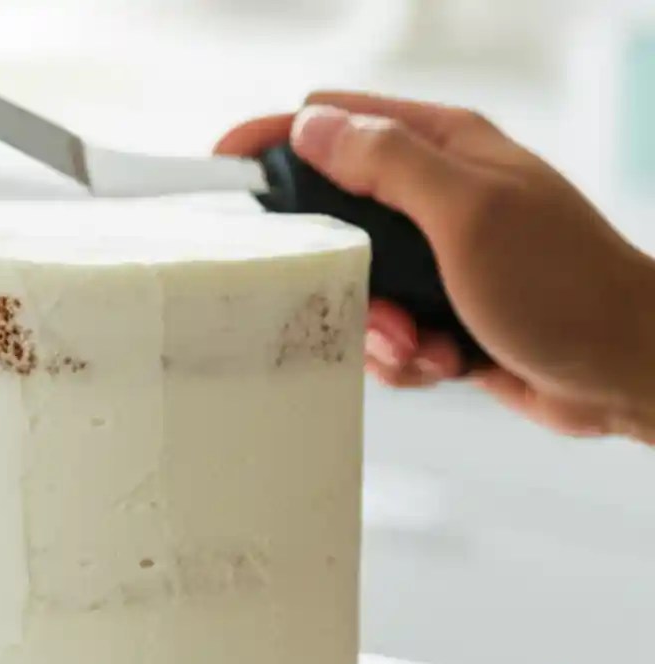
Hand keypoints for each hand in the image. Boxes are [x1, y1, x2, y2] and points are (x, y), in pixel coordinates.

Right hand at [216, 91, 654, 442]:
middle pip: (331, 216)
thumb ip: (387, 163)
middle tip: (364, 299)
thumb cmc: (567, 287)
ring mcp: (438, 255)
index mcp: (442, 147)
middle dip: (335, 270)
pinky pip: (382, 332)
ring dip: (375, 326)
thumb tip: (311, 126)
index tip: (221, 171)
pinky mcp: (442, 309)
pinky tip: (444, 360)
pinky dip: (403, 356)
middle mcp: (434, 195)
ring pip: (352, 286)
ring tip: (423, 341)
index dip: (272, 141)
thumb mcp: (468, 213)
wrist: (627, 371)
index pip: (332, 120)